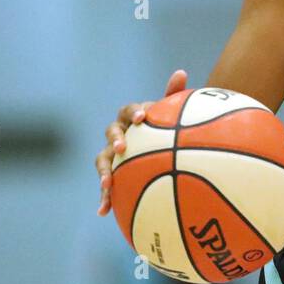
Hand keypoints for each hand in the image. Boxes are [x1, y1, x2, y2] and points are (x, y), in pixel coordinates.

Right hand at [95, 69, 187, 214]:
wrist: (157, 148)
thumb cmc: (166, 129)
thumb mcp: (172, 115)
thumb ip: (174, 95)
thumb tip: (181, 71)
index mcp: (132, 118)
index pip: (128, 110)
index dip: (133, 112)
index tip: (141, 117)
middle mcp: (119, 134)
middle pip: (111, 133)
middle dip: (116, 140)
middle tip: (123, 148)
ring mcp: (113, 155)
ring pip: (103, 160)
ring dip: (104, 172)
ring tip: (107, 185)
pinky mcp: (112, 175)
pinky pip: (106, 187)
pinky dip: (104, 198)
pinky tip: (103, 212)